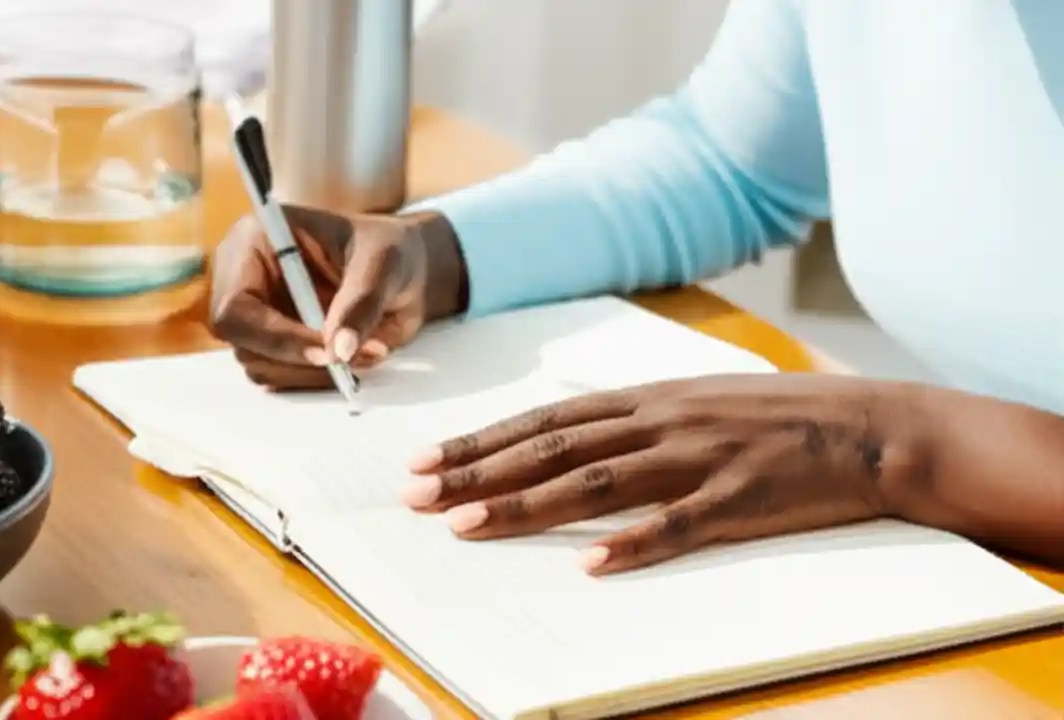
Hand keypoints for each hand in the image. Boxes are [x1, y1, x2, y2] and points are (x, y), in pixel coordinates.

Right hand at [211, 205, 466, 389]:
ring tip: (366, 352)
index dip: (276, 337)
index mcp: (256, 241)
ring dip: (311, 373)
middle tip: (356, 358)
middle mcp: (242, 279)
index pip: (236, 306)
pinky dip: (315, 378)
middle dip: (299, 360)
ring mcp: (254, 314)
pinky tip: (352, 359)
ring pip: (260, 366)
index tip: (327, 352)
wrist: (401, 267)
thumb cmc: (387, 250)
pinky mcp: (271, 342)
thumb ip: (362, 303)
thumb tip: (339, 350)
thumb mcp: (384, 264)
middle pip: (243, 343)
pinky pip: (279, 376)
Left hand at [402, 374, 929, 574]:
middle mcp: (660, 421)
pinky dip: (635, 544)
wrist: (868, 427)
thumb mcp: (694, 398)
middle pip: (551, 449)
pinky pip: (680, 525)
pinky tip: (592, 565)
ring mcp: (698, 458)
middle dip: (478, 472)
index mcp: (646, 398)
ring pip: (596, 482)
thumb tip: (569, 424)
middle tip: (416, 495)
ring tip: (468, 524)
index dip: (480, 441)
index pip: (543, 421)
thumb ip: (631, 414)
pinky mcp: (739, 499)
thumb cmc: (776, 415)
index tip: (425, 461)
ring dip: (527, 504)